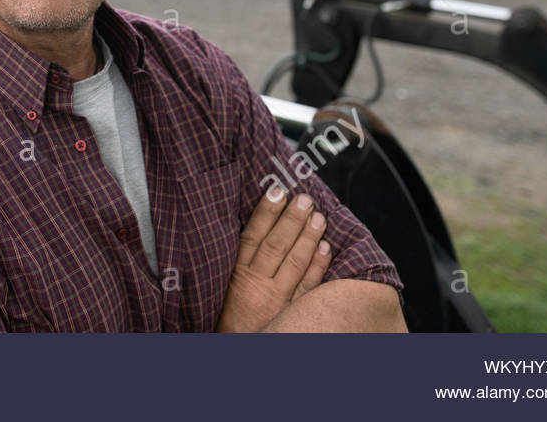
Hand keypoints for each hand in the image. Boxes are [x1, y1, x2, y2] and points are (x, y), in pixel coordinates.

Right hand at [215, 185, 331, 331]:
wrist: (232, 354)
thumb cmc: (225, 318)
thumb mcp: (220, 287)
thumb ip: (235, 262)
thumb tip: (253, 229)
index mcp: (236, 275)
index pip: (252, 237)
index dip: (265, 213)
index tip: (277, 192)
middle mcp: (257, 285)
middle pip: (276, 245)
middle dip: (292, 220)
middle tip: (305, 199)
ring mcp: (277, 300)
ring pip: (295, 263)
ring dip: (308, 238)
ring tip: (319, 216)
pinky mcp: (293, 315)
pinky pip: (309, 288)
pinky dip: (318, 267)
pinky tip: (326, 249)